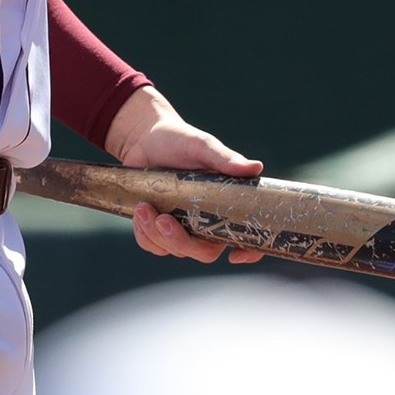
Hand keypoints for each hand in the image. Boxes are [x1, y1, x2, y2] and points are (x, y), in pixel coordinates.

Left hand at [103, 87, 266, 264]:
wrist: (144, 138)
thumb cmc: (180, 140)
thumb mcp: (203, 146)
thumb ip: (225, 159)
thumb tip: (255, 168)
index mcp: (227, 204)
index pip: (247, 236)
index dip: (250, 253)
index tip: (235, 255)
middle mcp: (208, 221)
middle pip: (205, 252)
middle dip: (181, 242)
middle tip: (163, 219)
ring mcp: (183, 228)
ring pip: (175, 251)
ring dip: (156, 234)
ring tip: (143, 207)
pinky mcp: (159, 229)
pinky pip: (153, 246)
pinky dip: (144, 233)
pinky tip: (139, 211)